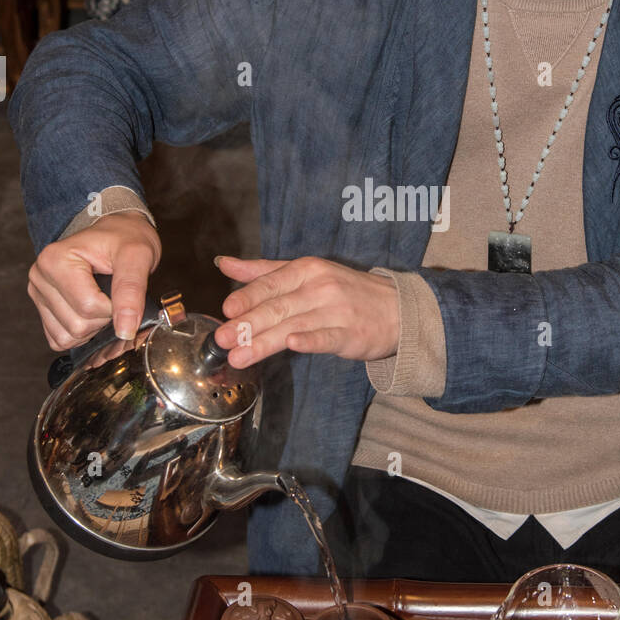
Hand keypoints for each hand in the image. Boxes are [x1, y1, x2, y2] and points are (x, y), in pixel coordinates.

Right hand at [28, 211, 161, 349]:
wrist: (117, 233)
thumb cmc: (125, 238)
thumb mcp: (138, 255)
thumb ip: (131, 290)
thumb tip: (125, 329)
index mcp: (55, 259)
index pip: (88, 306)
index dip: (114, 306)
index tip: (120, 288)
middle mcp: (40, 277)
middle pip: (76, 325)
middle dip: (103, 318)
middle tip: (112, 294)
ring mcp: (39, 294)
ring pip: (67, 337)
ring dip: (93, 327)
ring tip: (102, 300)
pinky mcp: (43, 310)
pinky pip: (60, 340)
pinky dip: (80, 334)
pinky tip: (91, 312)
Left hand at [213, 255, 398, 366]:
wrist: (397, 309)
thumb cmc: (346, 291)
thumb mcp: (306, 273)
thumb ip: (263, 271)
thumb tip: (223, 263)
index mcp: (307, 269)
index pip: (271, 283)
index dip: (247, 297)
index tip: (227, 310)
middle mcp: (320, 286)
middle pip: (278, 307)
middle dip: (247, 324)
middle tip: (222, 339)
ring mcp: (336, 310)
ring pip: (294, 325)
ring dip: (265, 341)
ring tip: (239, 356)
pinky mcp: (350, 334)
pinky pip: (326, 337)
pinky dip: (310, 340)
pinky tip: (292, 345)